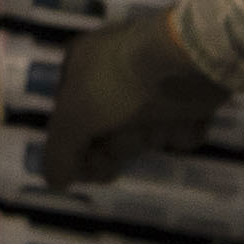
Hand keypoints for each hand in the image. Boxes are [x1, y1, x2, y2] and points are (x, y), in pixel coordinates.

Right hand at [38, 11, 227, 187]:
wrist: (184, 63)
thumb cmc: (118, 85)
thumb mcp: (74, 119)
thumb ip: (59, 153)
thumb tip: (55, 180)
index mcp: (81, 63)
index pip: (70, 118)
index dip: (78, 150)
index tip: (89, 172)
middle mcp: (115, 69)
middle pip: (108, 129)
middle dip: (117, 145)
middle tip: (119, 160)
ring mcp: (154, 79)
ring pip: (144, 129)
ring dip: (150, 137)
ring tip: (158, 125)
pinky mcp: (188, 91)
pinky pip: (178, 125)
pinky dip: (181, 132)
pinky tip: (183, 122)